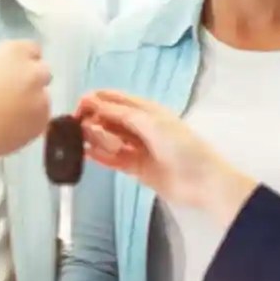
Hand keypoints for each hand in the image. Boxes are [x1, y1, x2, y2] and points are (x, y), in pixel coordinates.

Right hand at [0, 41, 51, 188]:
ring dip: (33, 102)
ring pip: (43, 97)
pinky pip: (40, 118)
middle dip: (33, 80)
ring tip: (9, 116)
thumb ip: (3, 67)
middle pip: (43, 71)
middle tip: (16, 94)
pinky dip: (30, 122)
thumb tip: (12, 76)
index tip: (15, 73)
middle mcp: (33, 70)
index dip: (24, 62)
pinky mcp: (43, 119)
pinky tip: (11, 128)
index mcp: (14, 51)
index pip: (32, 50)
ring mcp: (42, 95)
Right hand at [76, 90, 256, 226]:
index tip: (78, 106)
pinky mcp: (133, 167)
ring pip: (108, 138)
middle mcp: (139, 126)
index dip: (95, 100)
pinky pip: (111, 158)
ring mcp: (136, 147)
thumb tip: (93, 101)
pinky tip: (87, 153)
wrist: (201, 181)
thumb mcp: (151, 123)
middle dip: (93, 120)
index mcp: (146, 110)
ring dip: (96, 137)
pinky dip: (99, 155)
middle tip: (82, 128)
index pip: (115, 99)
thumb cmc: (181, 146)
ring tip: (88, 141)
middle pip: (108, 118)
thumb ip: (121, 112)